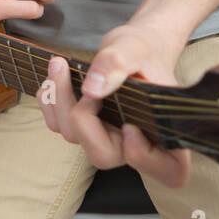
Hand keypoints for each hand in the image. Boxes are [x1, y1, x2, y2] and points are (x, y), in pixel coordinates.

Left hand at [38, 22, 191, 186]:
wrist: (131, 48)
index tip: (130, 124)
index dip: (143, 156)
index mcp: (168, 133)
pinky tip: (55, 75)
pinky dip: (49, 100)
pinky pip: (56, 123)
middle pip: (103, 156)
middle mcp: (136, 144)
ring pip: (72, 136)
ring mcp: (106, 138)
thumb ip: (118, 64)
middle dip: (84, 120)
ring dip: (60, 101)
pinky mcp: (83, 127)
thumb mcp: (135, 48)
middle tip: (85, 85)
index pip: (167, 171)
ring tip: (60, 64)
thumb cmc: (143, 51)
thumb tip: (92, 89)